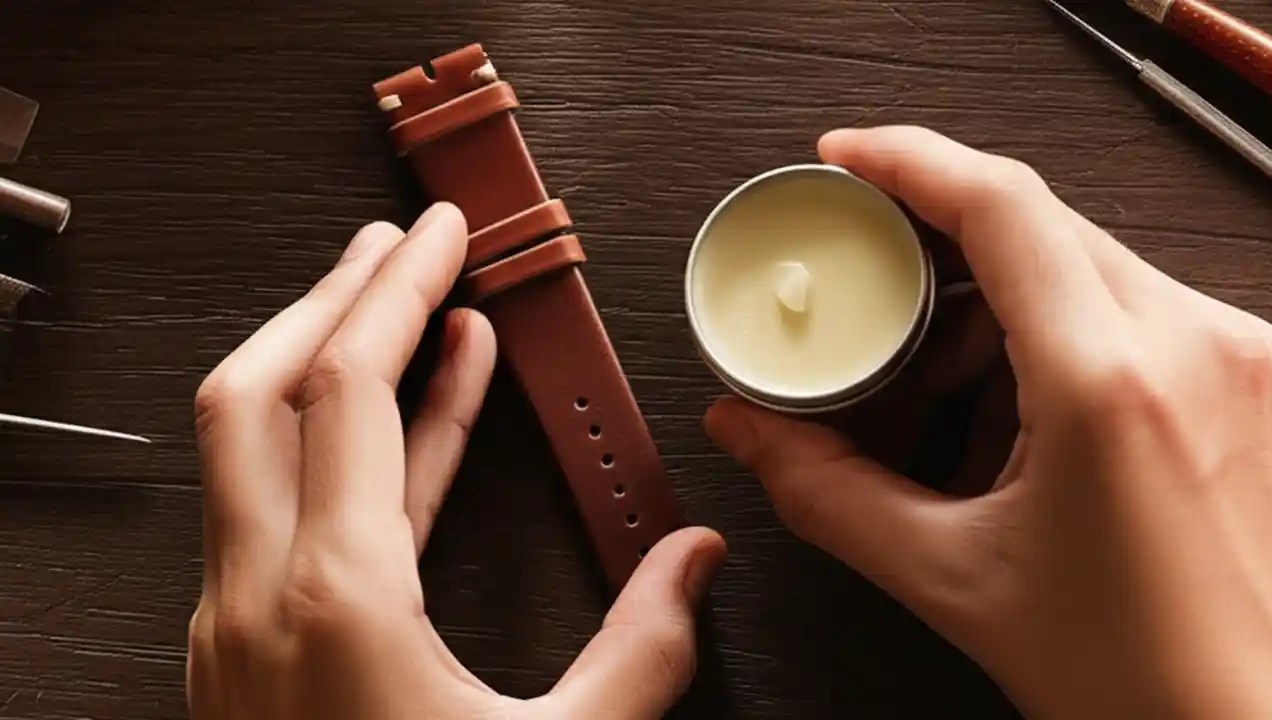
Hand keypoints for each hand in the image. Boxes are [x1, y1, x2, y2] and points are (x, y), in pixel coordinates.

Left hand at [189, 204, 725, 719]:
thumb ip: (641, 654)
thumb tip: (699, 563)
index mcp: (331, 599)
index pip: (346, 388)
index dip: (394, 291)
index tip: (434, 233)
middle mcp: (257, 598)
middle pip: (261, 392)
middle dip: (334, 300)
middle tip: (400, 247)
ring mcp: (239, 628)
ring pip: (256, 449)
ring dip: (334, 371)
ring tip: (418, 322)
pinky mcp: (251, 657)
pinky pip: (287, 518)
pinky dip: (349, 457)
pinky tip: (416, 439)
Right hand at [706, 126, 1271, 718]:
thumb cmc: (1146, 682)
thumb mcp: (955, 581)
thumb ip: (828, 491)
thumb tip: (748, 430)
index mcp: (1112, 384)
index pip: (999, 204)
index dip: (906, 160)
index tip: (844, 159)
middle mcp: (1197, 347)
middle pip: (1035, 228)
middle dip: (936, 255)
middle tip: (875, 304)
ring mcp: (1242, 359)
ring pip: (1084, 266)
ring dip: (996, 306)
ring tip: (947, 392)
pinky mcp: (1258, 380)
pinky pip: (1134, 311)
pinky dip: (1057, 337)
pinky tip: (1022, 419)